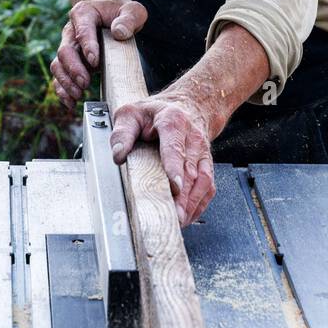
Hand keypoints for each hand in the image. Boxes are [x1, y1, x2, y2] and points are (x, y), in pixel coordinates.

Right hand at [50, 0, 147, 111]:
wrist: (108, 12)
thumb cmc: (120, 12)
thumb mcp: (133, 10)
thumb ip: (129, 18)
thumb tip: (119, 33)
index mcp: (84, 13)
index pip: (82, 30)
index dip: (87, 46)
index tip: (95, 61)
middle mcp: (71, 30)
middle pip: (65, 50)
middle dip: (73, 69)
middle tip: (85, 83)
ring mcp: (68, 46)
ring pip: (58, 64)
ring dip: (66, 81)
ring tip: (78, 95)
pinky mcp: (68, 61)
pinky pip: (59, 75)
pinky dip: (62, 90)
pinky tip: (71, 102)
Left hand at [108, 93, 216, 227]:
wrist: (188, 106)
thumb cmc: (156, 113)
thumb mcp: (132, 114)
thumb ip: (123, 132)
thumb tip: (118, 155)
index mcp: (173, 121)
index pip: (175, 147)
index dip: (175, 168)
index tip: (175, 187)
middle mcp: (192, 137)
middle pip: (190, 170)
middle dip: (183, 196)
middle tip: (172, 216)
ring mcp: (203, 152)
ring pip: (203, 181)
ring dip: (192, 204)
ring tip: (178, 221)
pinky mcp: (207, 165)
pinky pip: (208, 188)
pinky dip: (199, 205)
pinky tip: (187, 217)